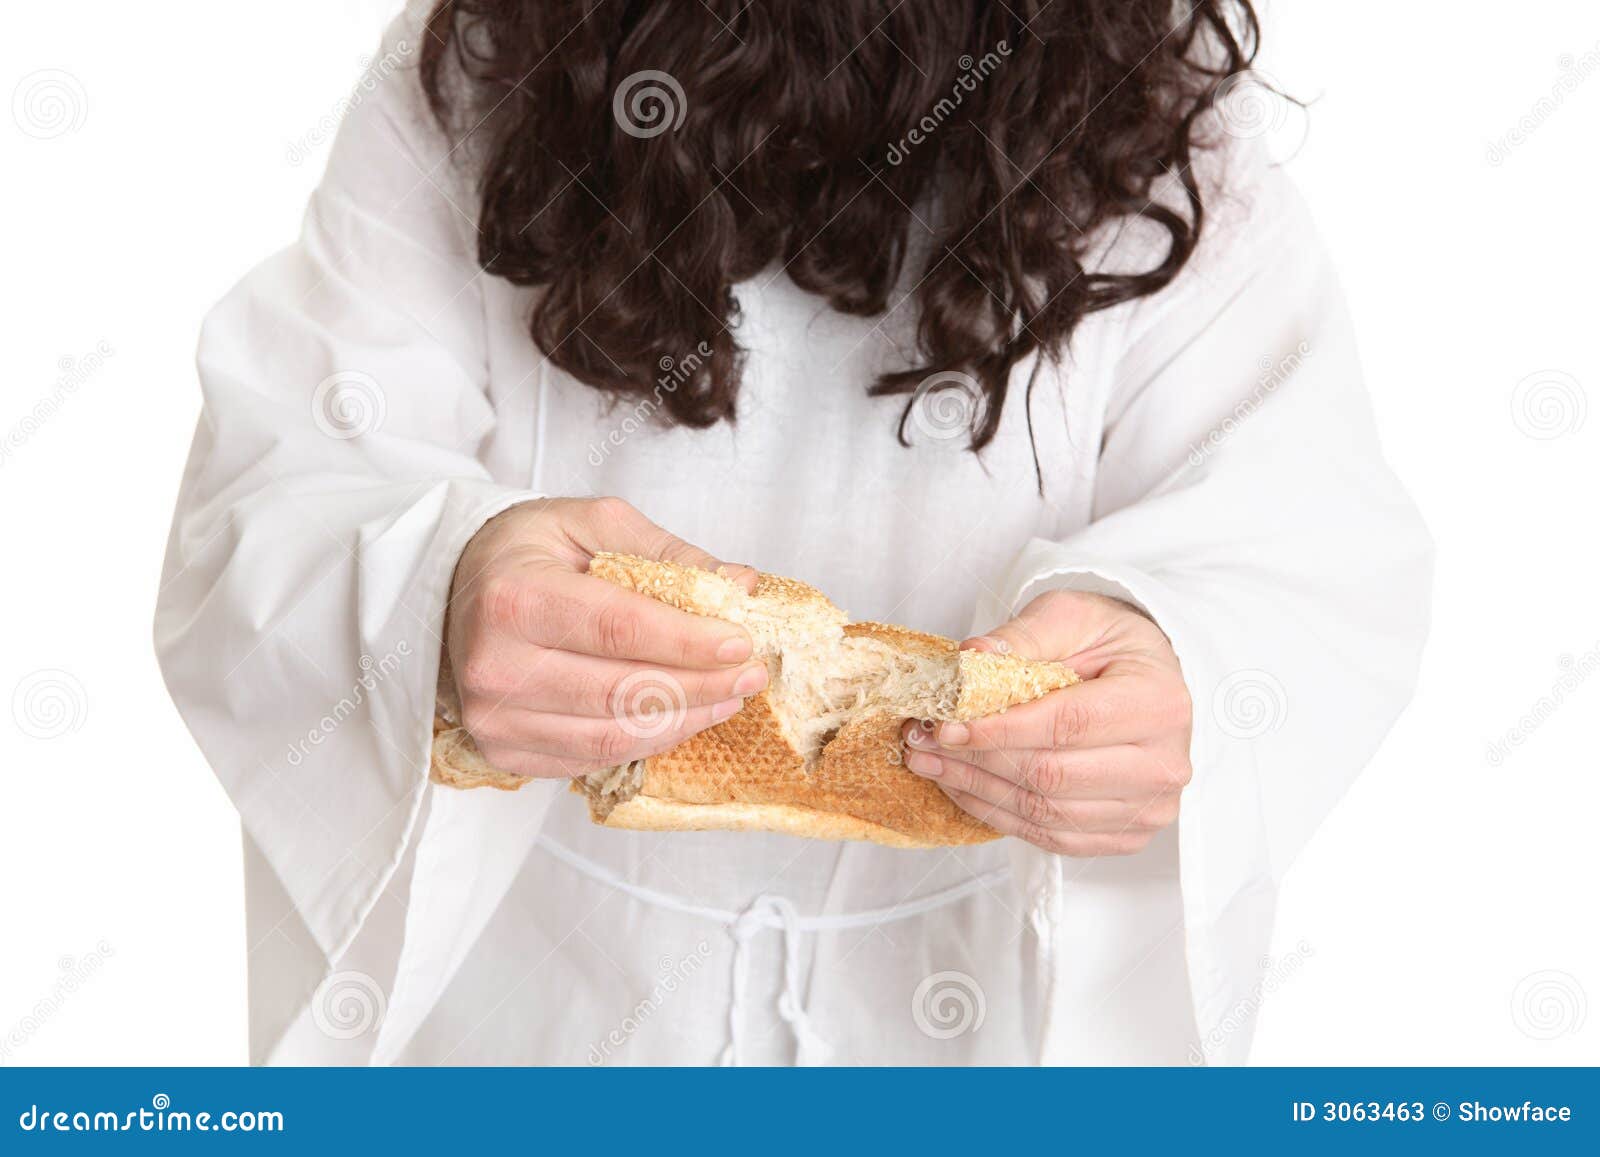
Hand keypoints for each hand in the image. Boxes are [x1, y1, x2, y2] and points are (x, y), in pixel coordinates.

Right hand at [445, 497, 765, 777]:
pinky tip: (683, 716)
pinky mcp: (502, 750)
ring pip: (613, 736)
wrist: (454, 587)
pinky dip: (648, 741)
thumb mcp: (593, 523)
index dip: (689, 641)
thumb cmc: (526, 551)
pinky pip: (592, 758)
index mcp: (514, 596)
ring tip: (728, 696)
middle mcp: (495, 664)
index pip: (620, 628)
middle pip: (622, 690)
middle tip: (752, 673)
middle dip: (702, 684)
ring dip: (684, 720)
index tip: (743, 642)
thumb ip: (666, 553)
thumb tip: (740, 585)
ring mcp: (494, 717)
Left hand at [900, 589, 1191, 855]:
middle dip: (976, 761)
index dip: (1000, 730)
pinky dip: (997, 814)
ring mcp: (1149, 808)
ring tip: (929, 763)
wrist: (1147, 677)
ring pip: (1045, 813)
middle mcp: (1164, 764)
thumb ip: (1023, 637)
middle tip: (922, 742)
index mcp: (1159, 702)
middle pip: (1052, 776)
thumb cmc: (1111, 643)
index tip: (947, 725)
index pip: (1068, 725)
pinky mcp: (1126, 835)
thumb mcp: (1072, 616)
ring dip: (977, 790)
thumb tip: (969, 659)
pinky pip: (1050, 835)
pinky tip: (963, 786)